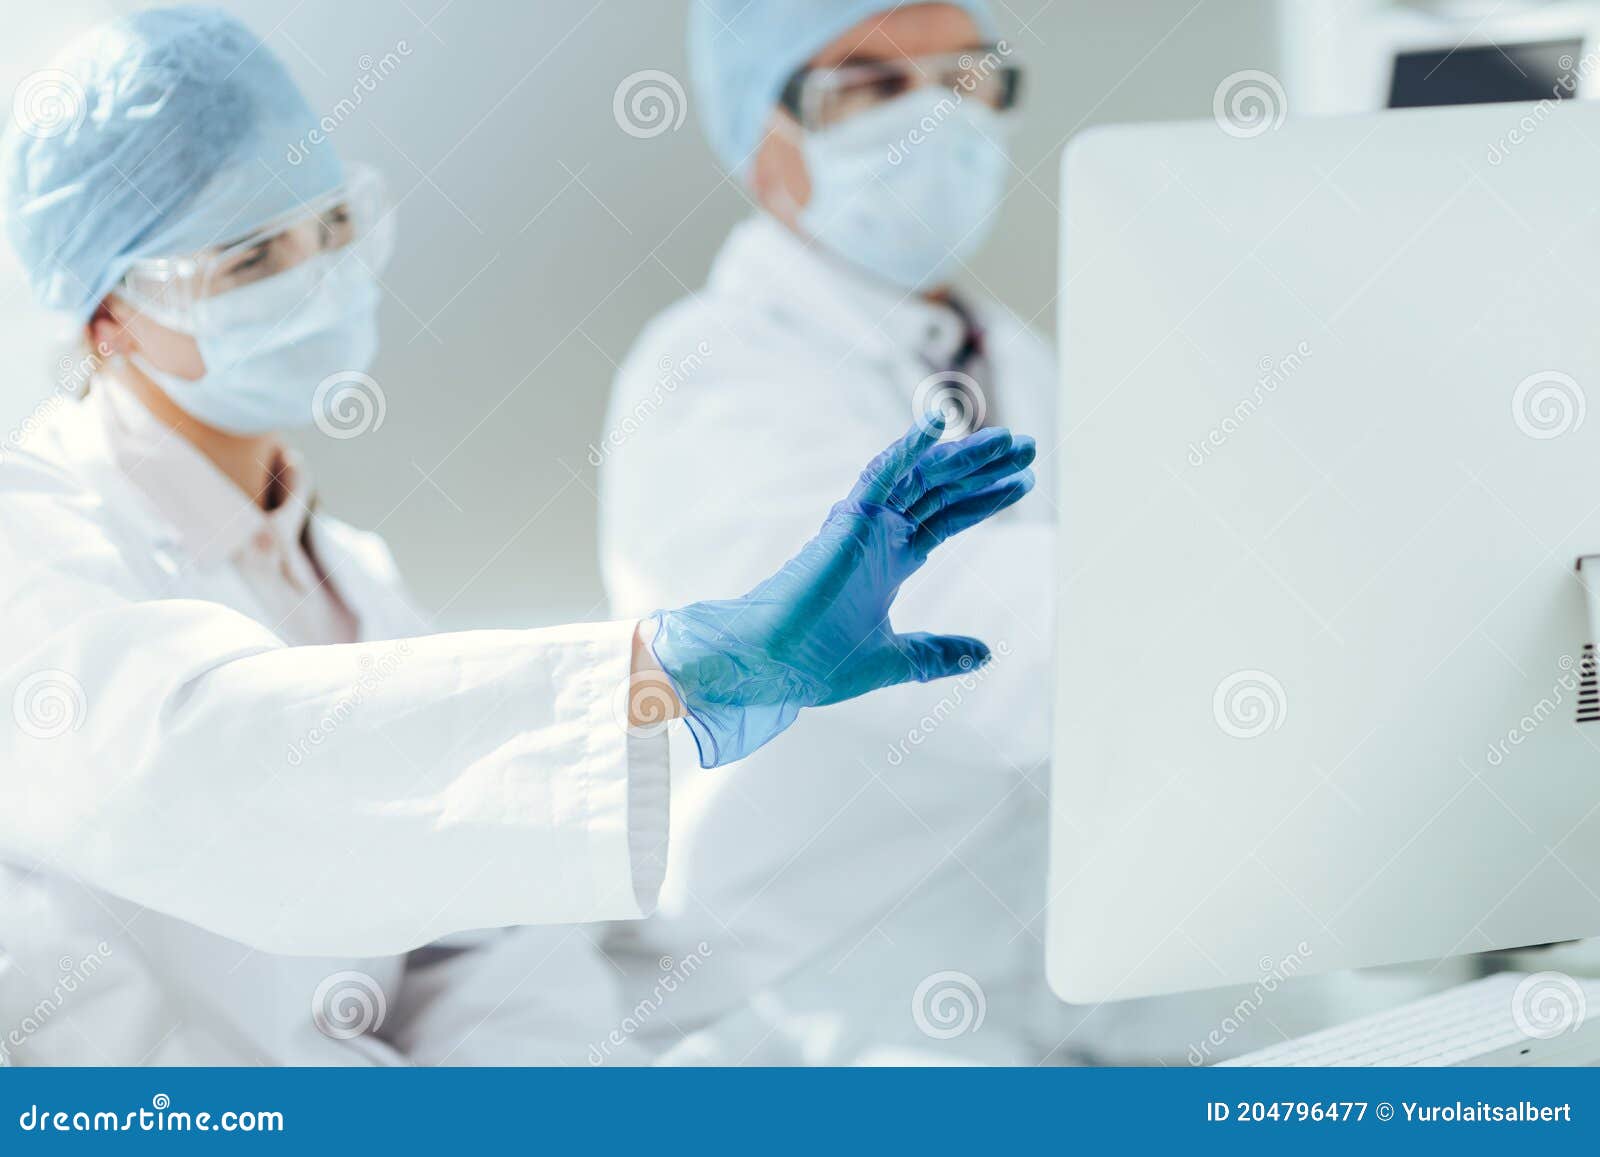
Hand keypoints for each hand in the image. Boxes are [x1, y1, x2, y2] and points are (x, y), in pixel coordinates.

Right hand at [651, 416, 1035, 767]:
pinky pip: (883, 473)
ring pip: (924, 476)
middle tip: (1029, 447)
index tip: (1023, 482)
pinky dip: (911, 446)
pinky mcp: (849, 519)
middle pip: (944, 489)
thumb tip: (984, 655)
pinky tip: (940, 422)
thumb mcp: (897, 658)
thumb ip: (937, 652)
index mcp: (890, 560)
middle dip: (986, 468)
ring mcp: (865, 523)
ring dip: (966, 455)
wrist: (776, 665)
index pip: (947, 517)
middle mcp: (881, 534)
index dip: (985, 498)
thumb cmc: (819, 662)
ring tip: (1009, 439)